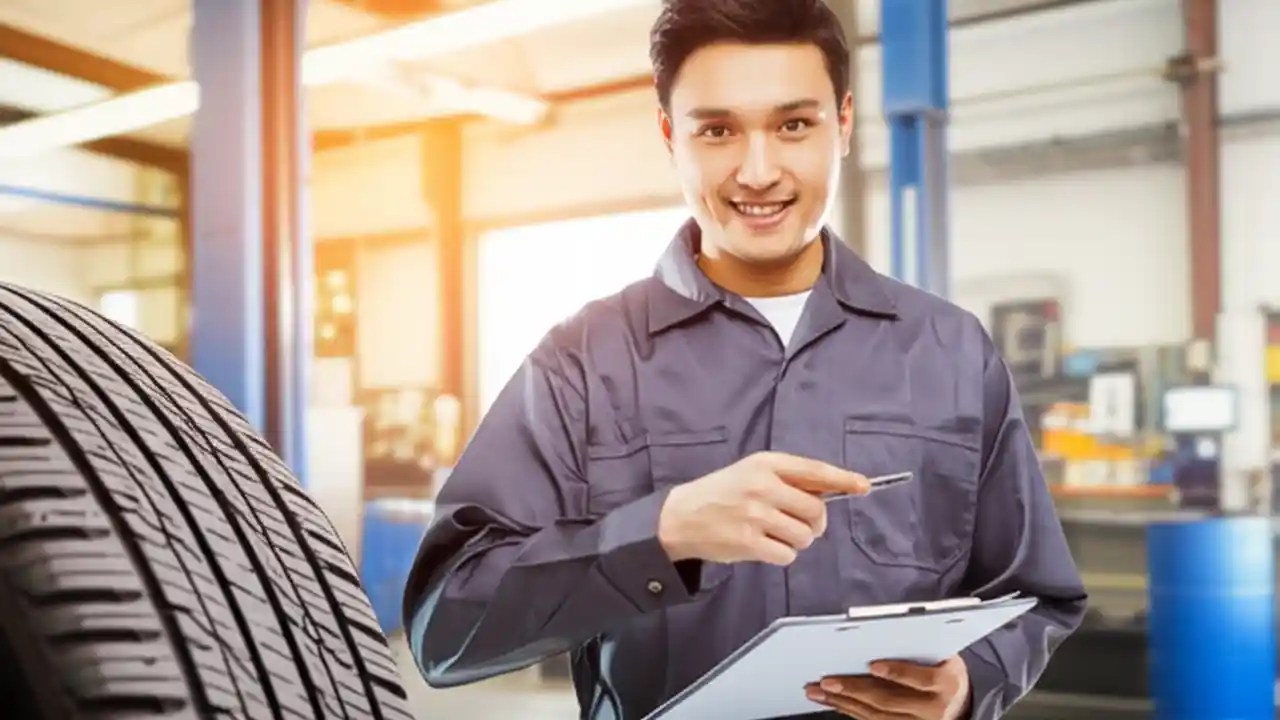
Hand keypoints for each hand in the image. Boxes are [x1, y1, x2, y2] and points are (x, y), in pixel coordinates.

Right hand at [657, 451, 868, 565]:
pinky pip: (788, 555)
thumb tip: (831, 491)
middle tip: (797, 523)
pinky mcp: (749, 542)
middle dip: (814, 522)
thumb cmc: (722, 493)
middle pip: (815, 510)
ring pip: (804, 536)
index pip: (814, 471)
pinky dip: (782, 554)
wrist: (681, 517)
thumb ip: (788, 479)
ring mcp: (755, 515)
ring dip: (797, 540)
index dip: (843, 479)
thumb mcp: (751, 472)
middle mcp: (762, 486)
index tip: (863, 486)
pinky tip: (764, 546)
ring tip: (774, 533)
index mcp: (765, 464)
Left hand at [804, 656, 971, 719]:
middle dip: (855, 690)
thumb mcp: (942, 653)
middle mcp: (933, 710)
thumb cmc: (943, 667)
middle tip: (827, 681)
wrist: (960, 703)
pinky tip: (831, 701)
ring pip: (876, 716)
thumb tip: (880, 629)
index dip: (898, 673)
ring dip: (843, 703)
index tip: (872, 665)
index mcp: (946, 683)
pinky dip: (849, 710)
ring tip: (817, 691)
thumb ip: (917, 645)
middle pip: (889, 701)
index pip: (922, 679)